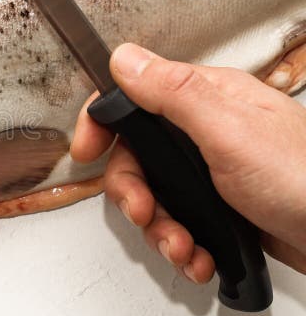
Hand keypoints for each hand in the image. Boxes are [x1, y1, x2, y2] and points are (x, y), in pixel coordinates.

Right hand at [72, 43, 305, 281]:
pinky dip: (183, 246)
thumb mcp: (229, 131)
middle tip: (147, 214)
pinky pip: (179, 223)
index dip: (103, 124)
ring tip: (184, 247)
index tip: (86, 150)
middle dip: (134, 194)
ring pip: (155, 196)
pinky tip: (200, 256)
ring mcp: (212, 171)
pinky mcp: (221, 207)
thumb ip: (172, 93)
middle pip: (137, 157)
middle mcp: (204, 132)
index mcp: (204, 100)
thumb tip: (125, 59)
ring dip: (161, 229)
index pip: (132, 99)